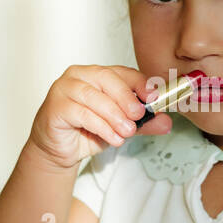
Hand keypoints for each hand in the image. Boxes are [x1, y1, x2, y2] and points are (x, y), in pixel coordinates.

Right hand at [26, 64, 171, 170]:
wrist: (60, 151)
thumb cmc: (86, 131)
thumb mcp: (121, 126)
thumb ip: (143, 122)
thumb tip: (166, 121)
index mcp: (96, 74)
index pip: (122, 72)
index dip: (139, 83)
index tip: (154, 96)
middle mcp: (79, 76)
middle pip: (106, 78)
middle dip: (126, 98)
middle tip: (139, 115)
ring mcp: (64, 89)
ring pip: (94, 96)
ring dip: (114, 116)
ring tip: (127, 132)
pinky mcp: (55, 107)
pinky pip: (81, 113)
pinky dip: (101, 126)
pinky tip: (112, 137)